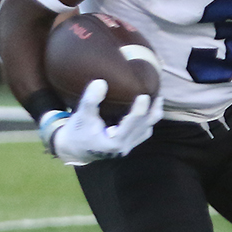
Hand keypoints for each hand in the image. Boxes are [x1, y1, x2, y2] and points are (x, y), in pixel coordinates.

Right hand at [38, 80, 159, 165]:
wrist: (74, 149)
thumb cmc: (77, 132)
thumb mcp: (82, 116)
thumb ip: (91, 100)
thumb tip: (101, 82)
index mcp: (114, 143)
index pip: (131, 124)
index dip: (139, 110)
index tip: (144, 95)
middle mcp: (124, 146)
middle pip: (145, 127)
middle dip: (152, 111)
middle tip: (157, 93)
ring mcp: (128, 146)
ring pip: (146, 130)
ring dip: (152, 116)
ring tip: (156, 99)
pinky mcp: (128, 144)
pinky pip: (143, 132)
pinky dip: (147, 120)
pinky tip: (148, 108)